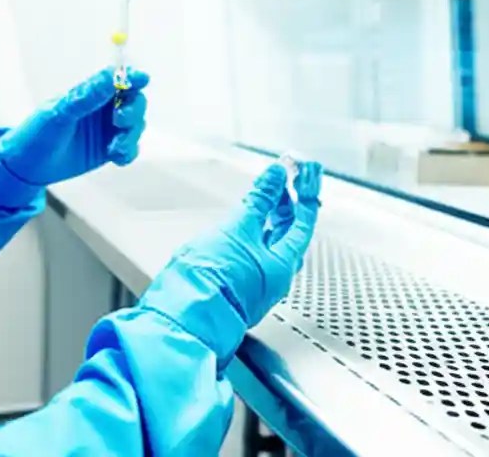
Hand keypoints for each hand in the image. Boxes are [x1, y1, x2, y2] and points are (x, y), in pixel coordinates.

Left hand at [0, 68, 149, 185]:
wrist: (27, 167)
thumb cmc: (37, 132)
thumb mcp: (60, 112)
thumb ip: (87, 96)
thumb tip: (112, 76)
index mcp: (91, 92)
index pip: (118, 78)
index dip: (132, 77)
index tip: (142, 79)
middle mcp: (102, 108)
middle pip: (134, 101)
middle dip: (133, 110)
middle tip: (119, 120)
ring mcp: (107, 129)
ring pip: (135, 125)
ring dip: (131, 134)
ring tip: (114, 147)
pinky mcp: (109, 149)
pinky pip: (130, 148)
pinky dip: (129, 152)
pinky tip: (117, 158)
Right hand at [139, 160, 322, 359]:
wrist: (185, 312)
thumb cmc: (214, 278)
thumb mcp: (240, 228)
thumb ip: (260, 199)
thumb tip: (278, 175)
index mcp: (284, 265)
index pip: (303, 224)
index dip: (304, 196)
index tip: (303, 176)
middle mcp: (274, 277)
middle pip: (286, 235)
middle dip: (285, 206)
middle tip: (281, 183)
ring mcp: (255, 284)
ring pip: (268, 246)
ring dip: (267, 219)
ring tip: (260, 200)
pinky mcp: (234, 286)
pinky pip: (250, 256)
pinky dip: (250, 235)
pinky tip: (239, 228)